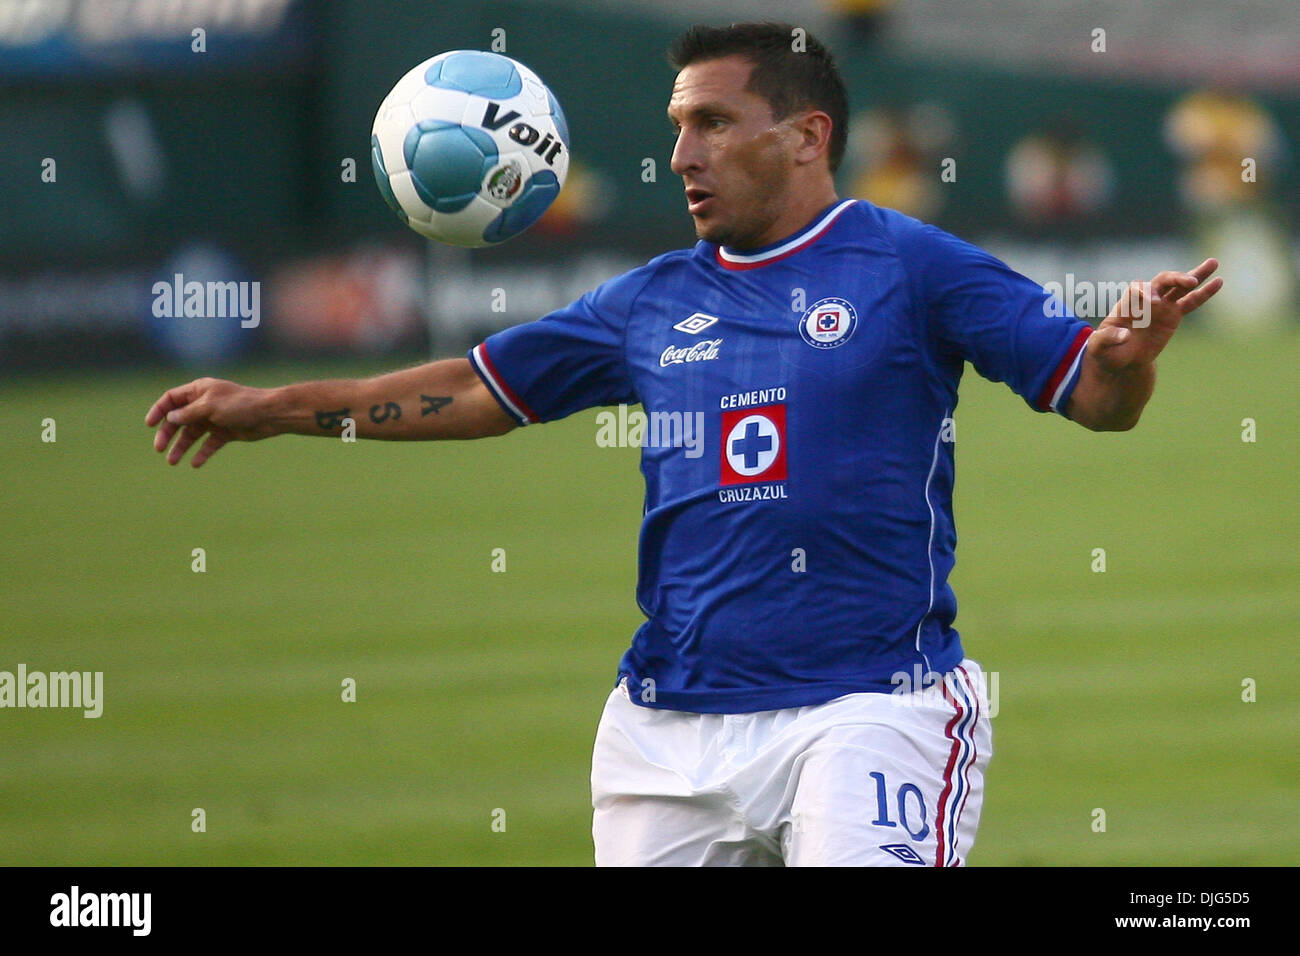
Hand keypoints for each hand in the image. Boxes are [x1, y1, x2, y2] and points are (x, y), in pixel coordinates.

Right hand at [145, 377, 274, 466]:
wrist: (269, 415)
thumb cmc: (241, 404)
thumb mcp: (210, 406)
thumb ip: (188, 413)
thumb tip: (170, 418)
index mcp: (199, 390)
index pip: (171, 399)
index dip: (159, 410)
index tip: (149, 425)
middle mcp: (204, 404)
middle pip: (179, 419)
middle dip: (168, 434)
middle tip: (160, 449)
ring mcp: (215, 419)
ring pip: (192, 434)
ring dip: (181, 447)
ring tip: (173, 462)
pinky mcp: (225, 432)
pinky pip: (209, 444)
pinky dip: (202, 453)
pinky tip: (195, 463)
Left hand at [1088, 258, 1221, 371]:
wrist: (1120, 360)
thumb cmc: (1106, 352)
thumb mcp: (1098, 348)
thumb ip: (1106, 339)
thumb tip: (1125, 336)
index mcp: (1126, 304)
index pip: (1137, 289)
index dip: (1145, 291)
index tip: (1153, 302)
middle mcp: (1145, 301)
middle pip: (1161, 282)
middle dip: (1174, 279)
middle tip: (1188, 282)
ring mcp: (1161, 306)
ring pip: (1179, 287)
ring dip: (1195, 275)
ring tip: (1213, 263)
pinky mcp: (1173, 315)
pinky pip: (1191, 302)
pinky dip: (1204, 293)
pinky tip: (1219, 281)